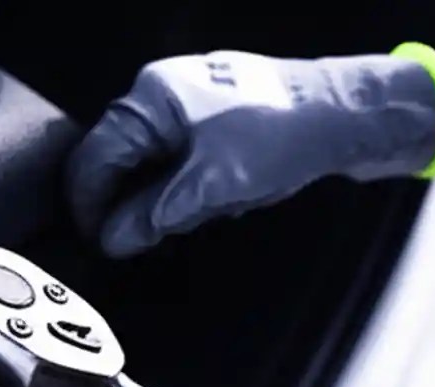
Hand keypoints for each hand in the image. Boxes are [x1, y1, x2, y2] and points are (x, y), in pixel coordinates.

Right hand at [65, 51, 434, 257]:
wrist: (345, 114)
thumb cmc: (283, 134)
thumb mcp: (212, 186)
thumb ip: (155, 215)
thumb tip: (114, 240)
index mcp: (151, 98)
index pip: (94, 158)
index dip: (89, 207)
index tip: (96, 244)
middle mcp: (162, 95)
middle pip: (120, 163)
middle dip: (136, 205)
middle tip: (153, 239)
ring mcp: (188, 105)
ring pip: (153, 167)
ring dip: (169, 199)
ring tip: (207, 212)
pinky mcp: (213, 120)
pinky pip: (182, 162)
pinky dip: (192, 188)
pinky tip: (224, 199)